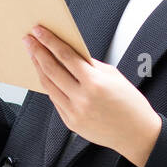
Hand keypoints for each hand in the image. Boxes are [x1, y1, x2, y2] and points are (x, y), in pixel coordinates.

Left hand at [24, 24, 162, 166]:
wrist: (137, 134)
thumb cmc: (130, 104)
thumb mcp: (114, 76)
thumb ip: (91, 65)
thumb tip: (72, 54)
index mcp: (95, 83)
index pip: (66, 57)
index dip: (50, 42)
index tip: (39, 31)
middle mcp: (82, 98)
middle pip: (52, 70)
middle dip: (38, 52)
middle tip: (29, 40)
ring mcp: (74, 112)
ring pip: (48, 86)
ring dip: (38, 68)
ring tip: (34, 56)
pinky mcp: (70, 123)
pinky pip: (55, 100)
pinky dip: (49, 86)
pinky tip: (46, 76)